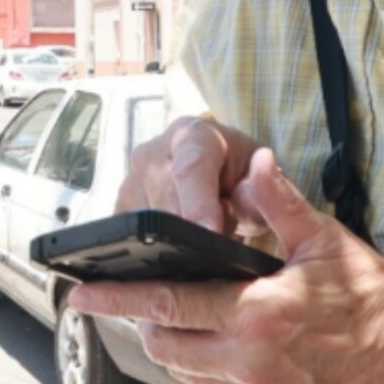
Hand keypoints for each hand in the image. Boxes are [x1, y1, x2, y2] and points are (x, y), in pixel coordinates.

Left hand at [71, 149, 383, 383]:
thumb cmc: (373, 298)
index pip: (169, 302)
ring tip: (169, 314)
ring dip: (169, 342)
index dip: (118, 296)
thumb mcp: (327, 241)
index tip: (79, 291)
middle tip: (127, 296)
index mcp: (259, 313)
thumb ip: (282, 203)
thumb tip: (257, 161)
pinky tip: (209, 338)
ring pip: (182, 371)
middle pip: (164, 343)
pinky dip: (199, 364)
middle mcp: (249, 360)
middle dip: (139, 319)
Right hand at [116, 113, 260, 232]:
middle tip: (220, 240)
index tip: (209, 232)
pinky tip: (179, 241)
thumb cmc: (243, 179)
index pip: (190, 169)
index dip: (198, 204)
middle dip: (191, 231)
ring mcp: (131, 179)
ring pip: (147, 223)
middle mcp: (154, 151)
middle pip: (165, 201)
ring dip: (176, 240)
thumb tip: (244, 198)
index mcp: (194, 136)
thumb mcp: (264, 184)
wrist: (221, 177)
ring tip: (202, 231)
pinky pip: (135, 235)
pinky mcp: (120, 207)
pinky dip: (158, 247)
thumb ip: (262, 192)